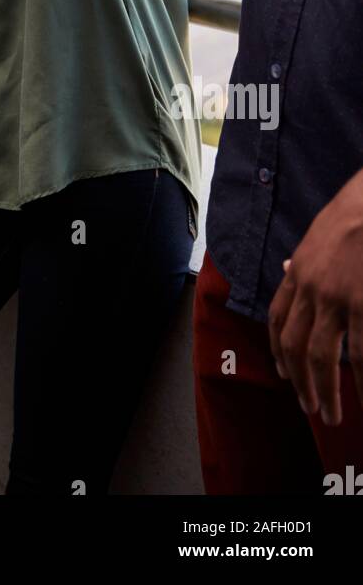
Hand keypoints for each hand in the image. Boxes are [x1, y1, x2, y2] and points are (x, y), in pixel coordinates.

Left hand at [268, 169, 362, 425]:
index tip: (283, 374)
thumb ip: (304, 260)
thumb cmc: (353, 215)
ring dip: (326, 392)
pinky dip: (359, 381)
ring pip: (322, 357)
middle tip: (310, 408)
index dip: (278, 350)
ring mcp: (337, 299)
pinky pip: (359, 354)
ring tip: (331, 416)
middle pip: (295, 346)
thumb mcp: (317, 235)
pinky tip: (362, 397)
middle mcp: (311, 289)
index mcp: (299, 272)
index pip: (278, 319)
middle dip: (300, 382)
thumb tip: (287, 271)